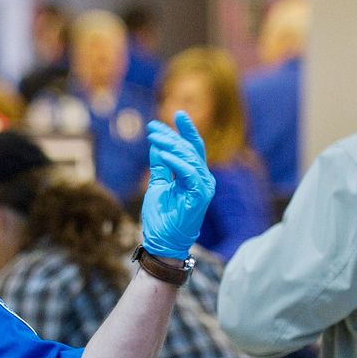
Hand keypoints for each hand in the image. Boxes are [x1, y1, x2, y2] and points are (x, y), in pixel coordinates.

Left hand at [140, 111, 216, 259]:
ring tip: (153, 137)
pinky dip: (176, 161)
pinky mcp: (200, 196)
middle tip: (152, 127)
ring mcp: (204, 187)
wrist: (162, 242)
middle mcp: (203, 179)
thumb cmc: (161, 217)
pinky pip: (189, 172)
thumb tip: (157, 144)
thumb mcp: (157, 184)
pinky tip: (162, 153)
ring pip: (189, 158)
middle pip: (190, 149)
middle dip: (172, 135)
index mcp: (195, 176)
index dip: (183, 131)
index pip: (192, 148)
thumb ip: (160, 165)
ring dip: (170, 145)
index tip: (170, 115)